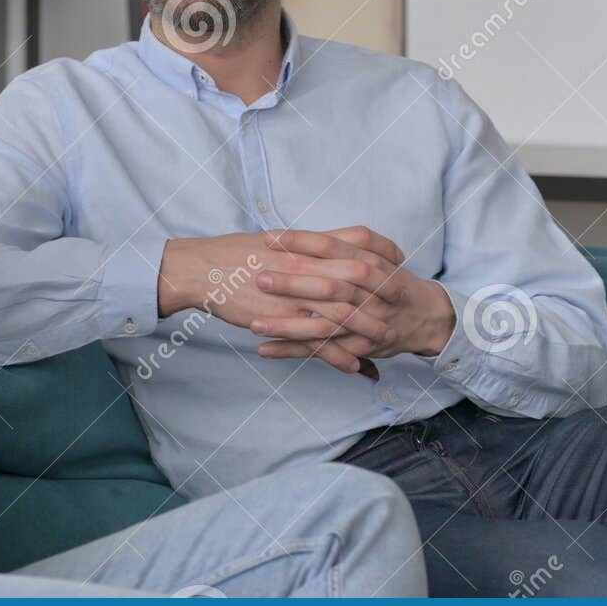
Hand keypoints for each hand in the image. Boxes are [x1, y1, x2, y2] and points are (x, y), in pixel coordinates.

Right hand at [157, 231, 405, 374]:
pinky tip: (352, 365)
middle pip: (358, 278)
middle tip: (401, 301)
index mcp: (306, 245)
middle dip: (384, 290)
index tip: (397, 258)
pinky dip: (337, 356)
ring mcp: (295, 295)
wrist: (204, 269)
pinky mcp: (282, 320)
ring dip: (368, 329)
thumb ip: (305, 244)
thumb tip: (327, 243)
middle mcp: (306, 267)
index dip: (381, 249)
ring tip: (385, 340)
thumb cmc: (236, 254)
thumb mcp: (274, 240)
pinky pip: (317, 342)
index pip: (356, 240)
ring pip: (343, 314)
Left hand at [251, 227, 456, 362]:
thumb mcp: (377, 254)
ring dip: (287, 325)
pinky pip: (321, 351)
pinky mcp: (356, 347)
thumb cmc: (391, 281)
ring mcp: (363, 323)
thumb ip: (345, 242)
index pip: (331, 247)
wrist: (425, 317)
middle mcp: (367, 292)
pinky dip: (293, 351)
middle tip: (258, 277)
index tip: (267, 237)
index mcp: (369, 262)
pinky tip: (264, 350)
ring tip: (253, 324)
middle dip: (292, 283)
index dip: (300, 241)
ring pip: (322, 324)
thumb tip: (299, 234)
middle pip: (328, 286)